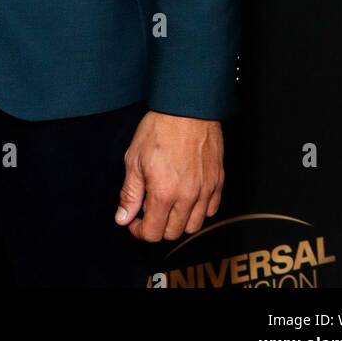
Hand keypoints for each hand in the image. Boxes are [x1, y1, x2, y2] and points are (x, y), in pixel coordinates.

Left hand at [115, 110, 223, 240]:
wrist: (186, 107)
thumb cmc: (160, 128)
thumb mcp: (134, 159)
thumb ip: (130, 193)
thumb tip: (123, 217)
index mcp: (164, 193)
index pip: (153, 233)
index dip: (140, 231)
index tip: (135, 220)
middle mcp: (187, 197)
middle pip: (173, 232)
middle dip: (158, 226)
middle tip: (149, 208)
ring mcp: (205, 190)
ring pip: (194, 225)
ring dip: (178, 221)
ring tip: (168, 203)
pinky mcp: (217, 181)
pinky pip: (211, 210)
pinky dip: (199, 210)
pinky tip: (187, 196)